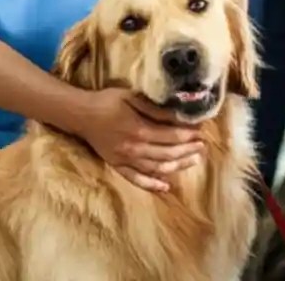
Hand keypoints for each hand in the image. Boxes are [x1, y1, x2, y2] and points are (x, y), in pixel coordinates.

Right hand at [71, 88, 204, 191]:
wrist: (81, 115)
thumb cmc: (108, 102)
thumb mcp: (133, 98)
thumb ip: (156, 109)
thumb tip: (179, 115)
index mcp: (139, 130)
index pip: (172, 136)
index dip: (189, 135)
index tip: (201, 132)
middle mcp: (134, 149)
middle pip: (168, 153)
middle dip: (188, 150)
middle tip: (203, 146)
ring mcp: (125, 160)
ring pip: (157, 168)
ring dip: (178, 166)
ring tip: (194, 161)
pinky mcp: (117, 166)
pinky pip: (136, 179)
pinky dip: (151, 185)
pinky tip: (166, 187)